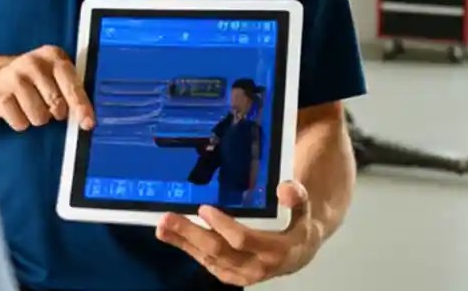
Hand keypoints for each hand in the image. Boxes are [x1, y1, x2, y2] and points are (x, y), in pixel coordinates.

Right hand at [0, 46, 94, 131]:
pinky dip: (22, 122)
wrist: (0, 78)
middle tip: (52, 107)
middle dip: (57, 112)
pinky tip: (18, 108)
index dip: (81, 105)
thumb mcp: (57, 76)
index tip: (87, 123)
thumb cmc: (38, 81)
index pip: (71, 83)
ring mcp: (14, 77)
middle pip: (56, 103)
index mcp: (53, 55)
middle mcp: (33, 62)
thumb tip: (85, 119)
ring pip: (38, 117)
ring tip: (32, 105)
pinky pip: (20, 123)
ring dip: (38, 118)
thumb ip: (73, 92)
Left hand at [155, 181, 319, 286]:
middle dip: (191, 234)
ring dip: (183, 243)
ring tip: (162, 227)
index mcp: (276, 251)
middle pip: (219, 251)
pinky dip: (189, 251)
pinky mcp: (231, 277)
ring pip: (209, 260)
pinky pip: (207, 264)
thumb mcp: (305, 208)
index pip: (243, 240)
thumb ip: (298, 197)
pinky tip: (174, 238)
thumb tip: (284, 189)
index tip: (204, 208)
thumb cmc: (298, 225)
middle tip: (168, 217)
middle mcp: (256, 267)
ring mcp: (242, 276)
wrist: (299, 253)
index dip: (223, 225)